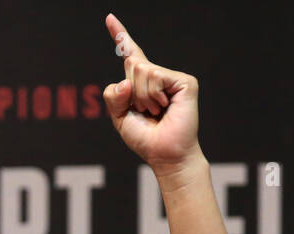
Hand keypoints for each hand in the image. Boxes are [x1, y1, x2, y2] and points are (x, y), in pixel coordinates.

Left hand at [102, 14, 201, 174]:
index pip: (129, 55)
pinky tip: (164, 108)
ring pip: (142, 70)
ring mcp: (172, 78)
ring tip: (156, 112)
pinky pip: (155, 76)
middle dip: (131, 93)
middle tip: (146, 112)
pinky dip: (153, 95)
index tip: (108, 18)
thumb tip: (125, 80)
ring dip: (142, 97)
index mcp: (141, 83)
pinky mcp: (184, 82)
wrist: (165, 155)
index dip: (120, 36)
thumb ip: (113, 97)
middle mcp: (157, 76)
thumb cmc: (146, 139)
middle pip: (131, 65)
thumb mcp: (119, 118)